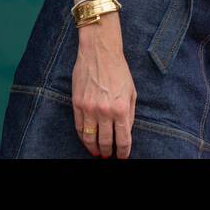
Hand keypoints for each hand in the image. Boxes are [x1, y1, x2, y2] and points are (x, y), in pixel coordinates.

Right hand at [72, 15, 136, 157]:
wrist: (100, 52)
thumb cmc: (119, 70)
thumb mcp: (132, 92)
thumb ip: (129, 114)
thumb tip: (125, 132)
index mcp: (121, 108)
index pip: (123, 139)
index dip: (123, 151)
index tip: (123, 157)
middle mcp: (105, 111)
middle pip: (106, 141)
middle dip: (108, 152)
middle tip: (109, 156)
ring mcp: (89, 108)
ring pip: (90, 138)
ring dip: (94, 148)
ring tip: (97, 153)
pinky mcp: (77, 104)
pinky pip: (79, 127)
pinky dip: (83, 137)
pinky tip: (87, 140)